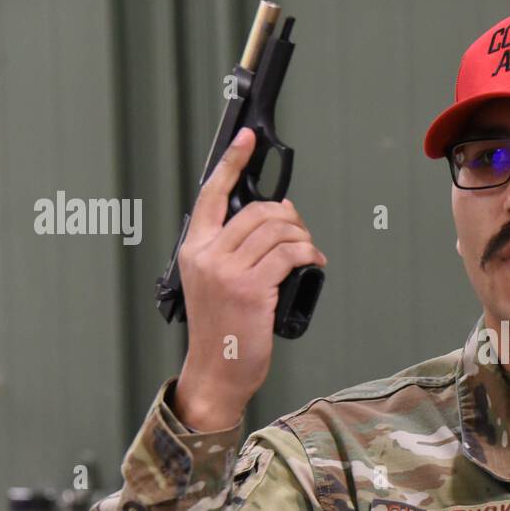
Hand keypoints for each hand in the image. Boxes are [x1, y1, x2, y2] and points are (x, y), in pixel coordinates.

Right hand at [172, 127, 325, 430]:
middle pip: (257, 211)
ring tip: (308, 250)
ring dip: (302, 235)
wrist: (217, 371)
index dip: (231, 163)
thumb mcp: (214, 283)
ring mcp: (228, 271)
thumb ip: (233, 251)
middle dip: (289, 216)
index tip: (246, 140)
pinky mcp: (251, 288)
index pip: (211, 195)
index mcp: (194, 249)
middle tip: (300, 231)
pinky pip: (289, 253)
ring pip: (276, 230)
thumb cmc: (221, 331)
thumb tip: (273, 218)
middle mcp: (207, 255)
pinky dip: (309, 253)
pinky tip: (315, 260)